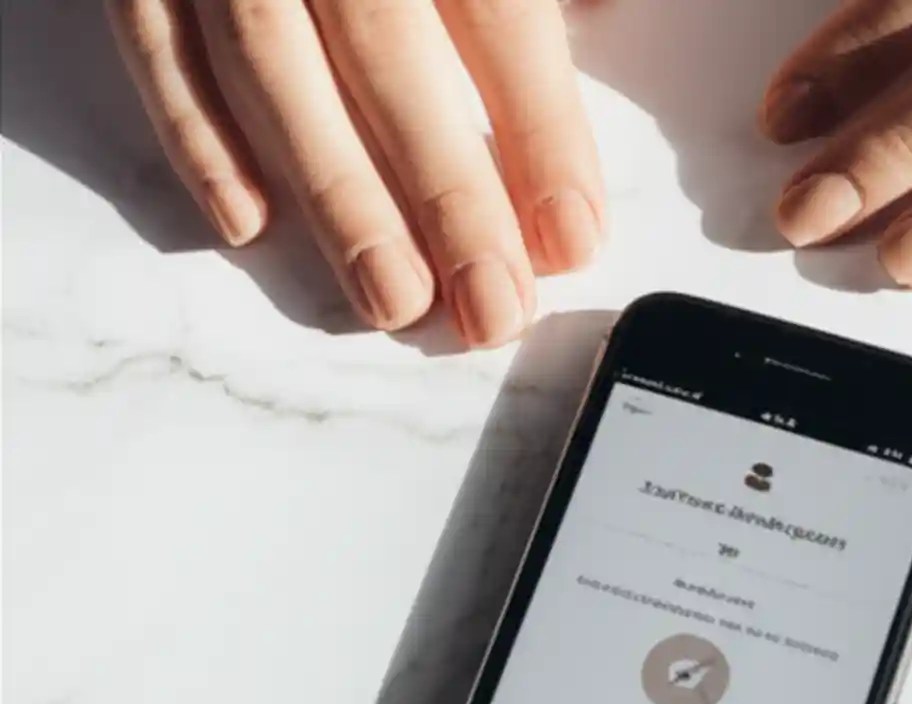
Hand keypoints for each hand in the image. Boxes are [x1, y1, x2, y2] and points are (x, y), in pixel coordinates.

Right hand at [107, 0, 603, 344]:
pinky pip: (153, 44)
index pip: (500, 17)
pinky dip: (196, 138)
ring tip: (392, 303)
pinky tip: (249, 225)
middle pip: (393, 62)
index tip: (575, 237)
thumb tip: (600, 11)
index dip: (543, 133)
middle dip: (447, 199)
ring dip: (336, 200)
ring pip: (273, 74)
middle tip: (492, 309)